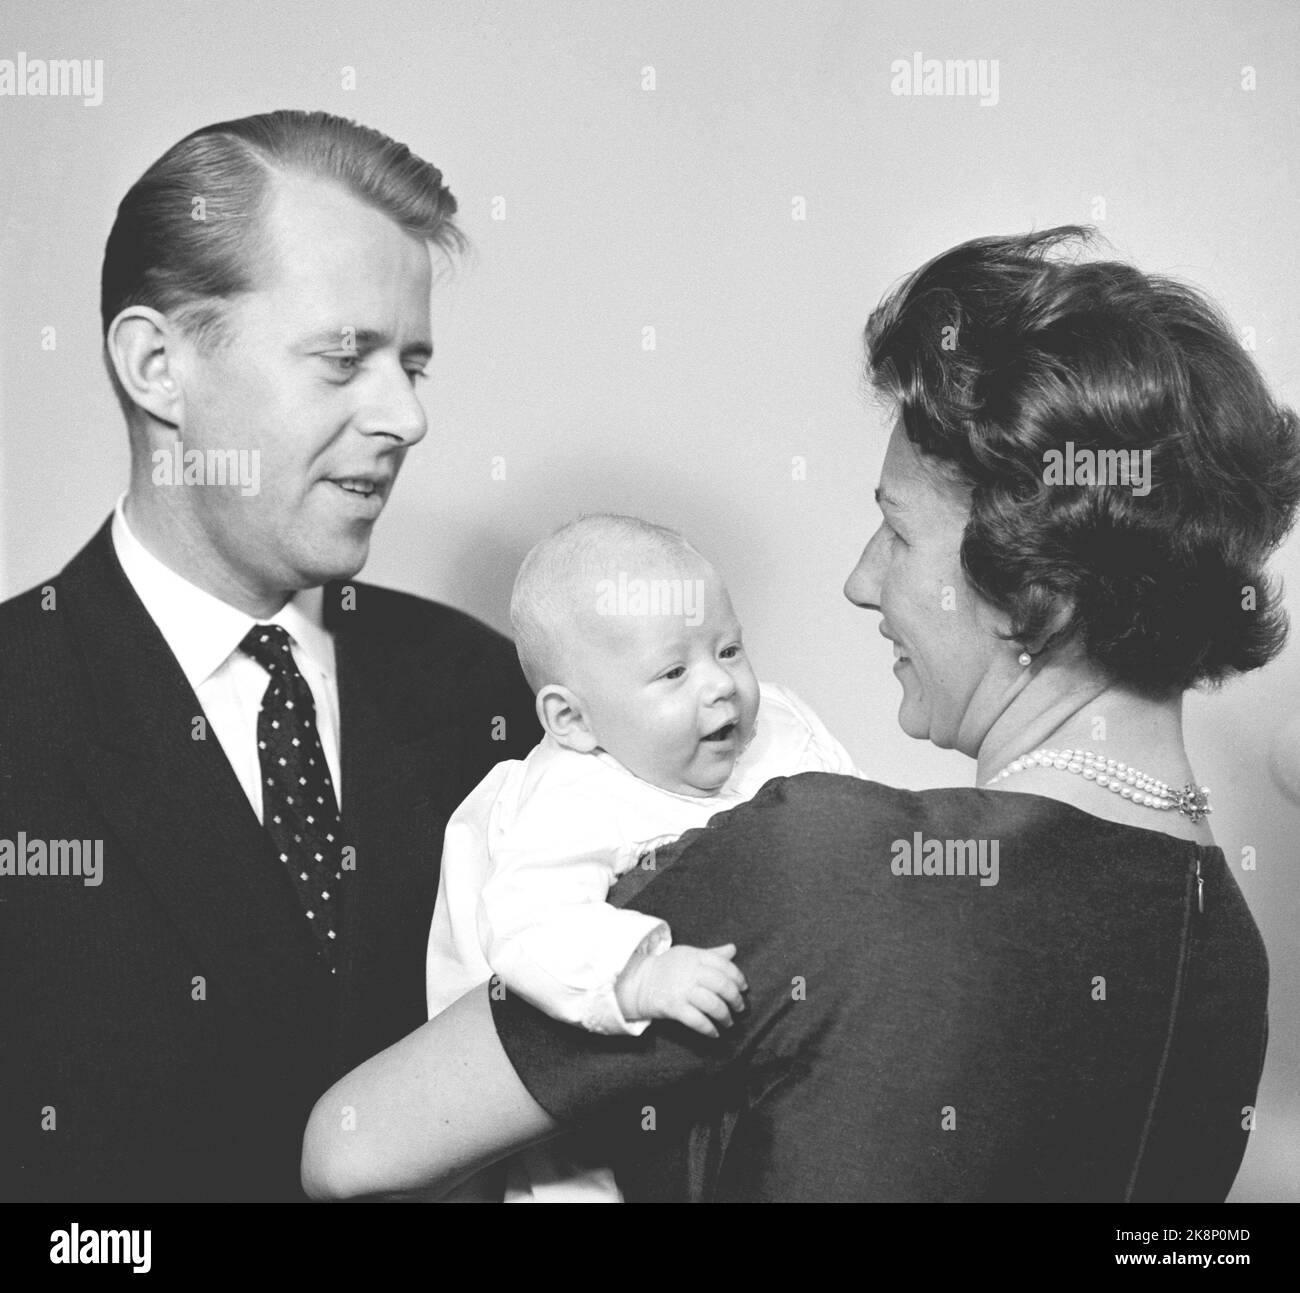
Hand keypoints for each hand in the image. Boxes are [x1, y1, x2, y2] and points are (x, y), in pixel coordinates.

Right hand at [615, 943, 747, 1036]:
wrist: (640, 981)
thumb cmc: (668, 968)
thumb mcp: (689, 955)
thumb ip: (712, 954)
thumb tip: (733, 949)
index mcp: (696, 957)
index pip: (724, 965)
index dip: (738, 978)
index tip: (744, 988)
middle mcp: (690, 972)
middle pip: (722, 985)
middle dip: (735, 999)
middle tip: (740, 1007)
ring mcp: (682, 990)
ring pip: (713, 1005)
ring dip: (725, 1016)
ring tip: (729, 1022)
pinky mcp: (673, 1007)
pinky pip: (697, 1021)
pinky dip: (709, 1029)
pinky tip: (715, 1033)